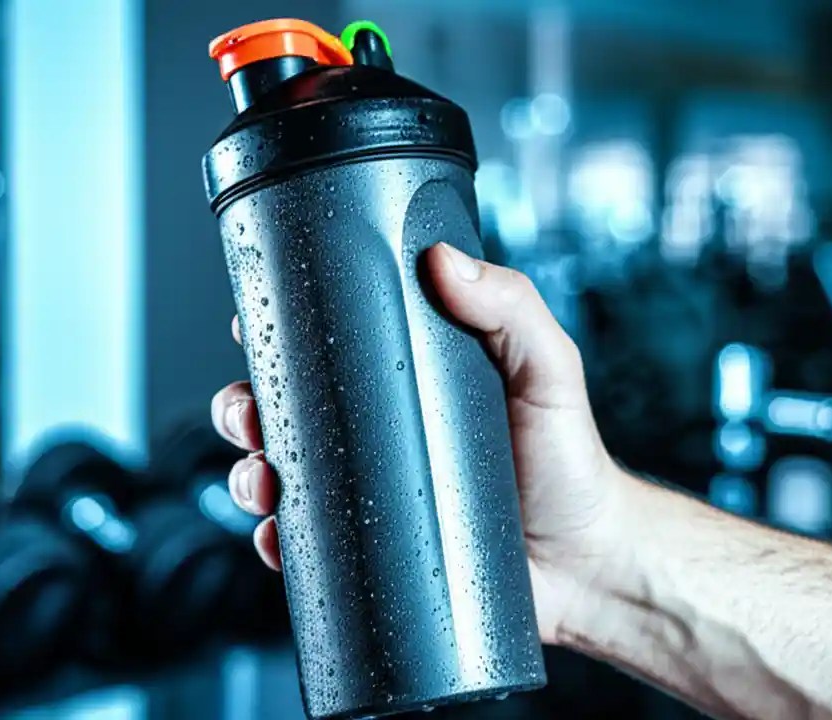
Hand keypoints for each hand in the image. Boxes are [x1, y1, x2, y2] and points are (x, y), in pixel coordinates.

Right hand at [211, 242, 637, 642]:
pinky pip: (301, 544)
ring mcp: (365, 493)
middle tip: (249, 415)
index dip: (275, 334)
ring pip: (276, 474)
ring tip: (264, 482)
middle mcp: (373, 433)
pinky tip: (279, 537)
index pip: (322, 347)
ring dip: (248, 475)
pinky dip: (275, 541)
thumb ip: (510, 306)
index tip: (252, 326)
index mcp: (400, 379)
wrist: (588, 567)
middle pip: (280, 409)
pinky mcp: (367, 548)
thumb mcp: (547, 369)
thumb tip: (442, 259)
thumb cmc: (571, 463)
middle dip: (242, 407)